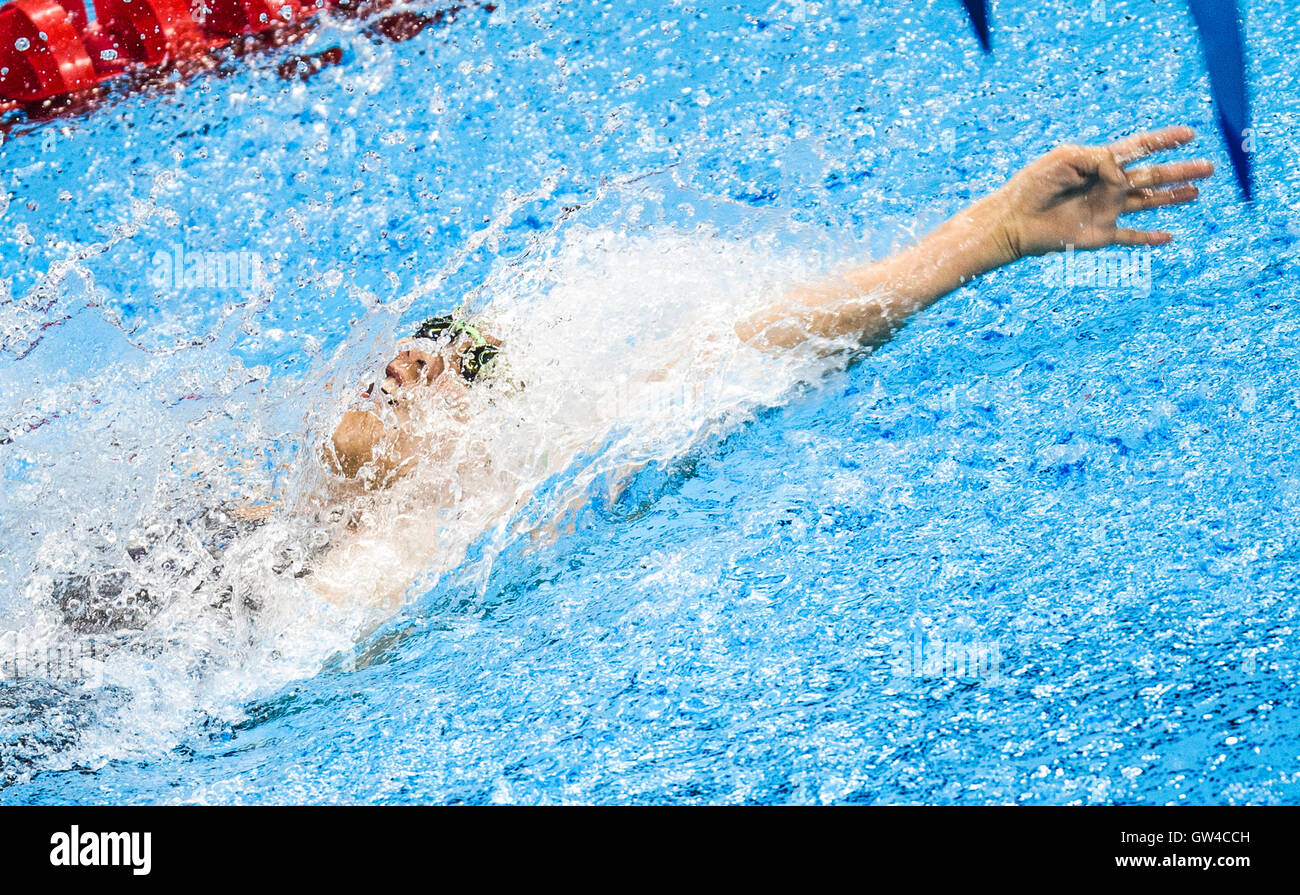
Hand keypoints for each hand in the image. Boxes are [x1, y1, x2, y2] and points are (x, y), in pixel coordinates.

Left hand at [994, 125, 1213, 258]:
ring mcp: (1106, 211)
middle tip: (1209, 166)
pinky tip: (1168, 237)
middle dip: (1180, 170)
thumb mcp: (1067, 159)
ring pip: (1147, 203)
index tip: (1189, 134)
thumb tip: (1124, 176)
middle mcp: (1107, 186)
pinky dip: (1149, 239)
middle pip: (1151, 176)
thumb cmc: (1035, 184)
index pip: (1138, 148)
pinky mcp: (1099, 234)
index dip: (1163, 140)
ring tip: (1197, 191)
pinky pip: (1130, 237)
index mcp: (1099, 163)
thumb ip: (1101, 161)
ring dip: (1173, 198)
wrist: (1015, 219)